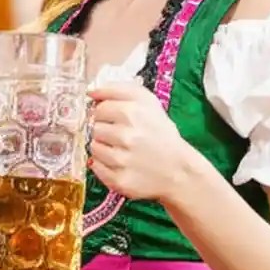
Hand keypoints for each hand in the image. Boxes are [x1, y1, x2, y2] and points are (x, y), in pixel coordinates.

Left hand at [87, 83, 201, 202]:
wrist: (177, 170)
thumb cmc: (161, 134)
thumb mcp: (149, 103)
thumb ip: (119, 90)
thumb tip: (91, 91)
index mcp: (133, 113)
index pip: (100, 108)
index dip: (106, 113)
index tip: (115, 119)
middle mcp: (126, 136)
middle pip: (94, 127)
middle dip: (105, 130)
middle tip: (121, 136)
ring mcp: (121, 160)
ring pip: (93, 147)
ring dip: (103, 147)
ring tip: (121, 150)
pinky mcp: (118, 180)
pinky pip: (95, 166)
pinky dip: (103, 164)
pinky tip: (119, 163)